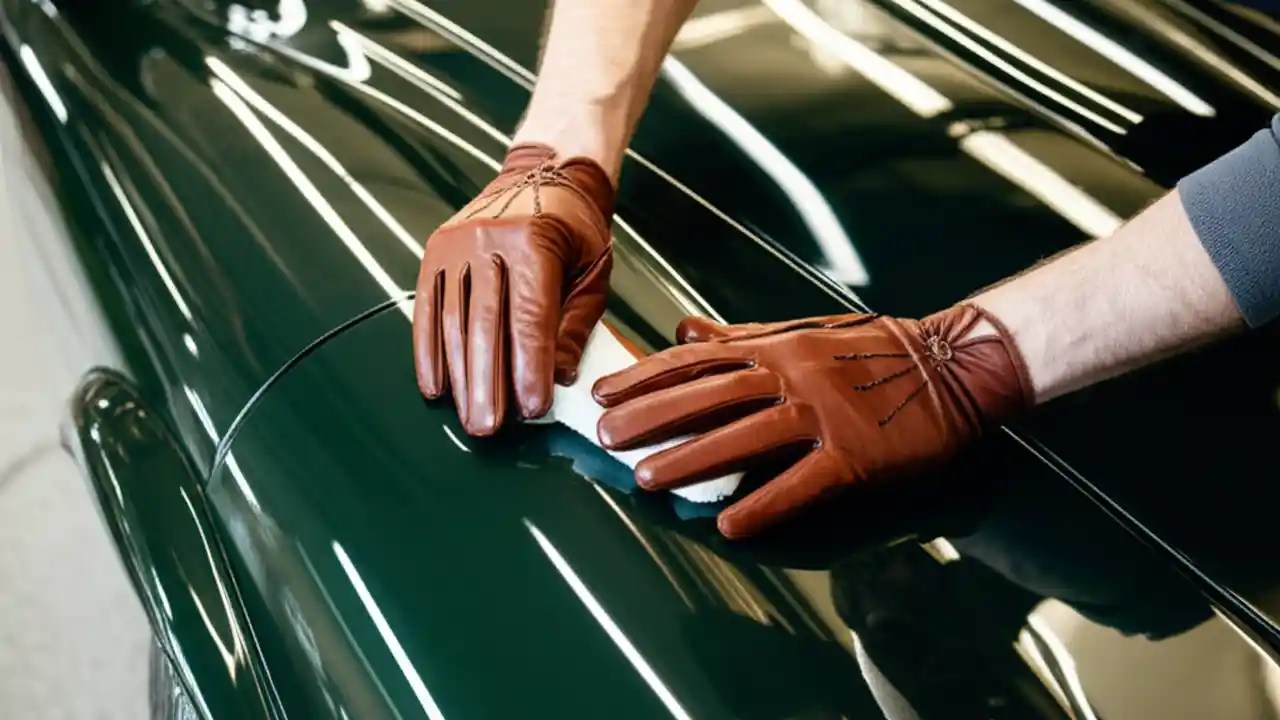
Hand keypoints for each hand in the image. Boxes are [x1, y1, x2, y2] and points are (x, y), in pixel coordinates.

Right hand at [414, 144, 613, 435]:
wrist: (546, 172)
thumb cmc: (576, 229)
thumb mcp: (593, 270)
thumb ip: (575, 324)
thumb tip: (558, 377)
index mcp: (535, 242)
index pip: (529, 316)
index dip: (529, 365)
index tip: (532, 407)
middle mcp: (488, 240)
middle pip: (485, 324)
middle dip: (487, 382)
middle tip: (489, 429)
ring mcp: (456, 244)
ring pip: (453, 321)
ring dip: (459, 376)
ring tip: (468, 417)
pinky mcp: (435, 252)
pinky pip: (428, 308)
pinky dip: (428, 350)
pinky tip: (435, 386)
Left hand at [591, 305, 1032, 538]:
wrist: (952, 366)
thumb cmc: (872, 351)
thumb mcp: (800, 332)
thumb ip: (740, 336)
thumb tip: (682, 332)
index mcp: (776, 347)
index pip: (697, 362)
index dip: (644, 378)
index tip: (601, 395)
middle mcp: (792, 375)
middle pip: (710, 396)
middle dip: (652, 417)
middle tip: (604, 439)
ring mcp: (824, 414)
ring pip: (747, 436)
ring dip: (694, 459)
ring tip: (647, 481)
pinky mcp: (856, 455)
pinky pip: (803, 483)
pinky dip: (765, 503)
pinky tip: (729, 525)